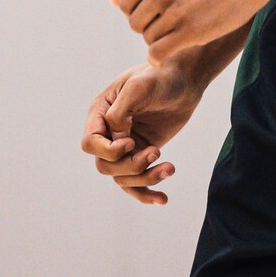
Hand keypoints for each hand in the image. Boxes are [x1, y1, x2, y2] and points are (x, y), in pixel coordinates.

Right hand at [80, 60, 202, 206]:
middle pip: (105, 166)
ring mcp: (126, 145)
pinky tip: (163, 200)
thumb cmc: (160, 76)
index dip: (109, 151)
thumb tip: (118, 141)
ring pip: (122, 178)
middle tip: (155, 151)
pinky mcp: (143, 153)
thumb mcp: (138, 87)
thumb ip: (121, 113)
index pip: (90, 144)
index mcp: (100, 112)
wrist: (185, 79)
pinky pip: (137, 182)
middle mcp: (109, 132)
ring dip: (146, 178)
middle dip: (131, 166)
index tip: (131, 142)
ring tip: (169, 168)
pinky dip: (147, 193)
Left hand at [110, 0, 274, 62]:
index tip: (154, 12)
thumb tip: (113, 0)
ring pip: (148, 39)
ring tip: (179, 31)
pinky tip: (170, 51)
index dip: (137, 11)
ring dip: (160, 40)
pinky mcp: (191, 31)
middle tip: (169, 23)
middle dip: (149, 26)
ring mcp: (175, 12)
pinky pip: (158, 53)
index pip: (124, 4)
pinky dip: (159, 57)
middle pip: (135, 24)